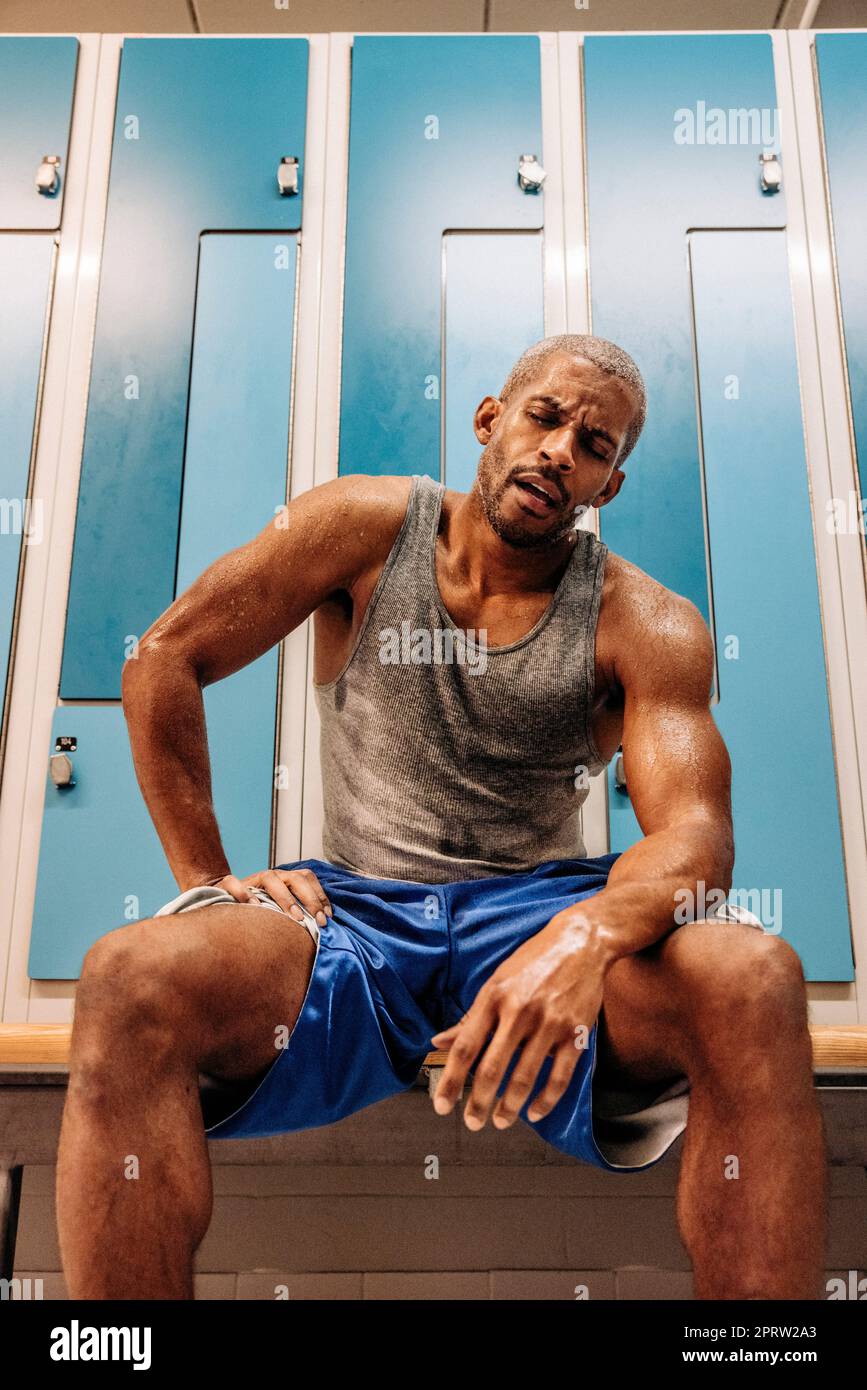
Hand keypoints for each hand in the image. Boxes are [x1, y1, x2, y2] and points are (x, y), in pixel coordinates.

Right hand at [203, 867, 332, 926]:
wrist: (223, 899)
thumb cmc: (258, 910)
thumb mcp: (280, 911)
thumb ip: (297, 914)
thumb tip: (321, 927)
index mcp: (285, 879)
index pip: (308, 878)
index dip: (320, 896)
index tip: (328, 917)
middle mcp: (271, 876)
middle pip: (296, 878)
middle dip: (310, 899)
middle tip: (318, 921)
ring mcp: (252, 879)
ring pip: (270, 879)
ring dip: (285, 898)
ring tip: (296, 917)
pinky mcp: (228, 885)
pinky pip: (234, 883)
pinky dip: (244, 893)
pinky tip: (253, 907)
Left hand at [430, 911, 613, 1130]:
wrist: (581, 942)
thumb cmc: (533, 961)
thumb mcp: (496, 982)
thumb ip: (470, 1017)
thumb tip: (438, 1042)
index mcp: (494, 997)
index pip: (466, 1047)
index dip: (450, 1080)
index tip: (442, 1106)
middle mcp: (520, 1011)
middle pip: (492, 1068)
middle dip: (478, 1102)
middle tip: (471, 1123)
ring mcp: (550, 1023)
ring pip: (524, 1077)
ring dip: (509, 1106)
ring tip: (499, 1121)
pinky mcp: (577, 1033)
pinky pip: (560, 1076)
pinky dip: (546, 1100)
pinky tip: (534, 1112)